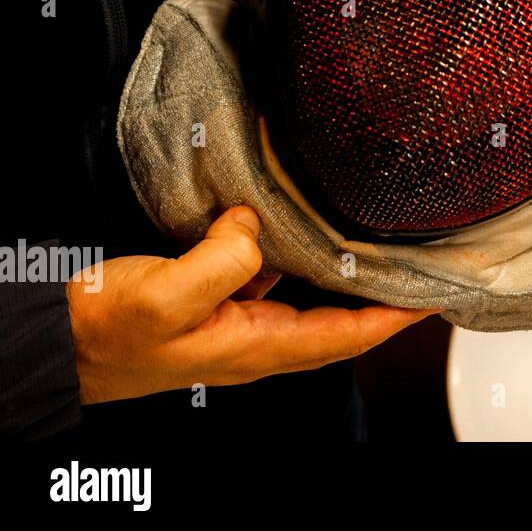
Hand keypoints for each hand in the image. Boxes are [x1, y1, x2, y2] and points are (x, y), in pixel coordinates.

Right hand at [66, 206, 437, 403]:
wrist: (58, 339)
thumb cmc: (103, 332)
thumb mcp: (163, 296)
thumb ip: (220, 263)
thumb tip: (256, 226)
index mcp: (256, 346)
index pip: (348, 337)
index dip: (395, 316)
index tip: (433, 294)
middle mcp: (255, 339)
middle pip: (341, 322)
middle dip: (384, 299)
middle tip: (421, 266)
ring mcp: (237, 321)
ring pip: (309, 296)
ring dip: (345, 275)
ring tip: (377, 242)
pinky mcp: (216, 301)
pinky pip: (271, 276)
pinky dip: (296, 254)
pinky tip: (296, 225)